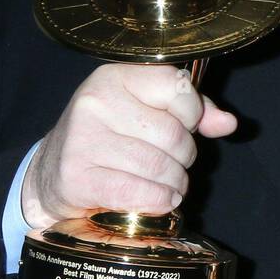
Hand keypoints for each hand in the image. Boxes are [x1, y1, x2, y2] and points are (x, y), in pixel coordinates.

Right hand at [21, 63, 237, 229]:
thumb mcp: (146, 111)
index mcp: (116, 77)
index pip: (177, 88)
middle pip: (173, 135)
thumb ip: (192, 112)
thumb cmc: (109, 138)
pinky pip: (138, 192)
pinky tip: (157, 200)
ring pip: (160, 167)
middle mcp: (96, 102)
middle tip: (173, 164)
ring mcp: (83, 139)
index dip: (191, 114)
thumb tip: (228, 123)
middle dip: (184, 157)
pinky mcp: (77, 176)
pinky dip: (157, 201)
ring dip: (174, 183)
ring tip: (166, 184)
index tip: (182, 127)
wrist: (51, 173)